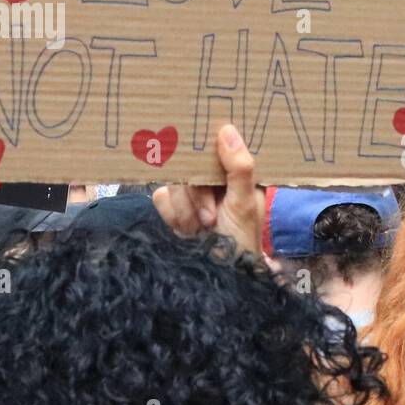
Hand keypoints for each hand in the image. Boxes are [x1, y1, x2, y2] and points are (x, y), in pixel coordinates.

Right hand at [152, 124, 261, 254]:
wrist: (219, 275)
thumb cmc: (241, 239)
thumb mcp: (244, 203)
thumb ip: (238, 168)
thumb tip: (227, 129)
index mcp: (232, 172)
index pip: (213, 146)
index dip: (203, 145)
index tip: (193, 136)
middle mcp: (210, 179)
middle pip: (187, 165)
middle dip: (196, 195)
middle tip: (210, 218)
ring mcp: (190, 193)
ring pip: (172, 183)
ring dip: (186, 211)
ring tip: (203, 228)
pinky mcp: (172, 207)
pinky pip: (160, 199)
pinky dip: (174, 217)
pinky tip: (188, 231)